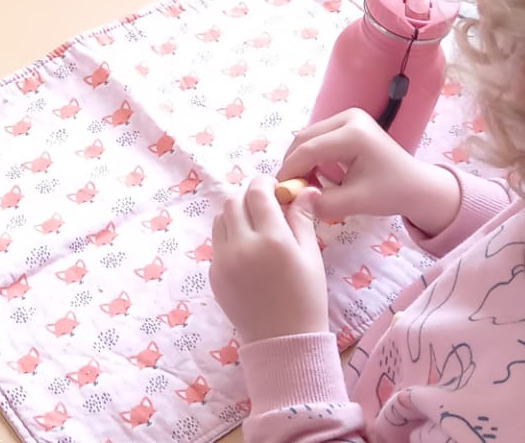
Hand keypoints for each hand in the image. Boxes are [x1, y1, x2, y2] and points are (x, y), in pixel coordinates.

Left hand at [208, 177, 328, 341]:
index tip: (274, 188)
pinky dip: (230, 239)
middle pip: (234, 202)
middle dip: (249, 199)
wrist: (284, 341)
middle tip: (265, 208)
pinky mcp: (213, 275)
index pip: (257, 193)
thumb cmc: (307, 298)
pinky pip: (217, 244)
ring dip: (236, 216)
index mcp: (271, 239)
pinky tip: (248, 254)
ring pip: (221, 220)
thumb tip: (304, 190)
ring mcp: (223, 261)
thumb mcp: (310, 256)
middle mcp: (242, 246)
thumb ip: (302, 219)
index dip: (265, 184)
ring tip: (255, 228)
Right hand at [279, 108, 460, 233]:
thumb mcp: (357, 202)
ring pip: (308, 138)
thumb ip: (323, 203)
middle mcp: (348, 117)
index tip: (279, 192)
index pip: (309, 149)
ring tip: (301, 186)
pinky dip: (310, 158)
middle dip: (292, 165)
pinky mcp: (346, 124)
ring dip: (300, 161)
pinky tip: (313, 177)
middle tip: (287, 190)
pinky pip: (317, 139)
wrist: (418, 186)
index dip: (290, 170)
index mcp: (354, 133)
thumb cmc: (392, 193)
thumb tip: (294, 201)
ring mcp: (347, 117)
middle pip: (305, 138)